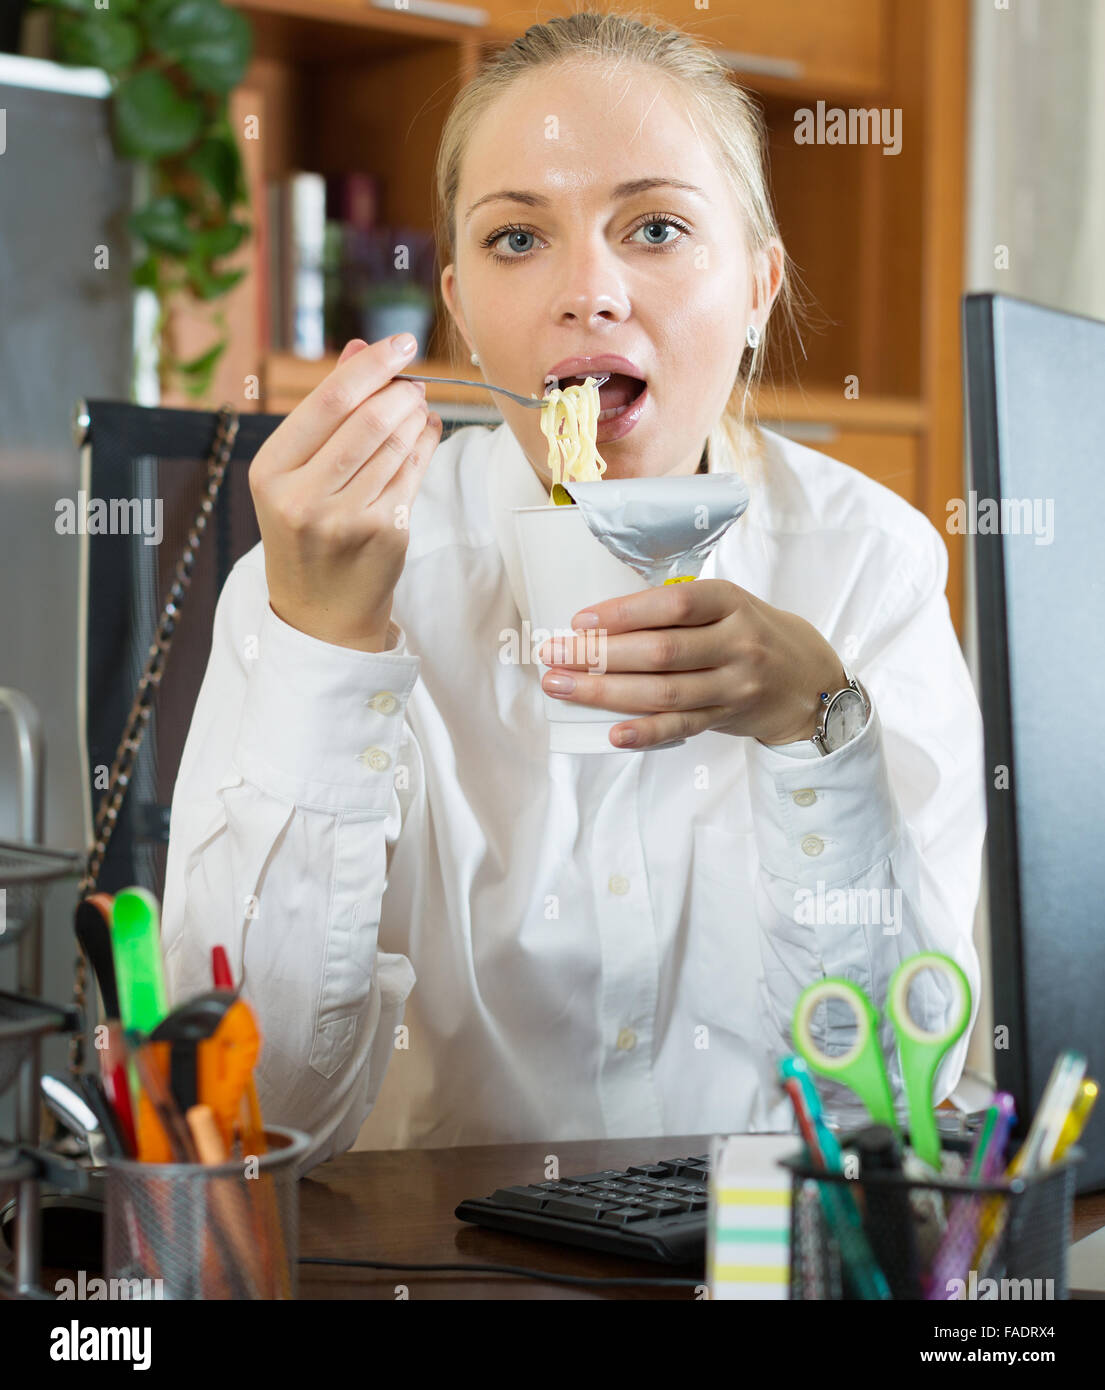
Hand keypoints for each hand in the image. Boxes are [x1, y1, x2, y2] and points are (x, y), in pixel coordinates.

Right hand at [248, 335, 442, 650]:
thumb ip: (326, 410)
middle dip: (400, 391)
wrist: (320, 611)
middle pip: (367, 421)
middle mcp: (304, 497)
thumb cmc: (306, 530)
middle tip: (414, 381)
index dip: (372, 366)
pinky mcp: (385, 533)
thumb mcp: (296, 473)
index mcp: (271, 472)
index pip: (329, 402)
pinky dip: (426, 443)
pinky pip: (414, 473)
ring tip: (417, 406)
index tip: (401, 343)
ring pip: (396, 446)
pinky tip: (426, 431)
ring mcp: (347, 519)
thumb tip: (360, 348)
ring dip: (416, 416)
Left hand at [536, 579, 846, 749]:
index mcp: (730, 602)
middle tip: (554, 656)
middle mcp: (736, 643)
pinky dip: (645, 732)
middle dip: (599, 656)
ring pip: (663, 693)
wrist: (808, 679)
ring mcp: (734, 685)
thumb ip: (677, 610)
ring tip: (562, 687)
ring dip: (605, 692)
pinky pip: (681, 728)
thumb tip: (600, 622)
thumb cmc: (750, 632)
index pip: (672, 606)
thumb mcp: (727, 604)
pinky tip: (611, 733)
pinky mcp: (727, 717)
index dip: (623, 613)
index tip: (580, 621)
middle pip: (660, 653)